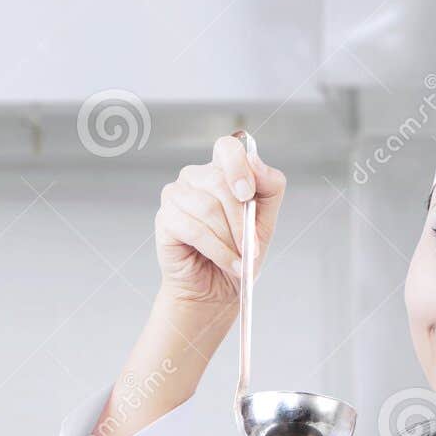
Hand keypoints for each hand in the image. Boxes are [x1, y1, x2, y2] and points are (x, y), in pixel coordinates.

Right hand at [155, 133, 285, 312]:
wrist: (218, 287)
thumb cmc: (240, 251)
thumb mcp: (266, 218)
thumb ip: (269, 186)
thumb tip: (255, 161)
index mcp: (220, 170)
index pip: (227, 148)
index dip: (238, 167)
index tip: (247, 194)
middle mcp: (195, 177)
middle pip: (220, 183)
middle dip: (242, 220)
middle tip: (252, 247)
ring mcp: (176, 196)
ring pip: (208, 208)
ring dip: (231, 240)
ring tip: (240, 259)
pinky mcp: (166, 219)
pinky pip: (195, 230)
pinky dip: (218, 250)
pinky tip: (229, 263)